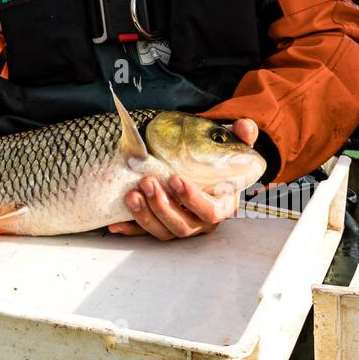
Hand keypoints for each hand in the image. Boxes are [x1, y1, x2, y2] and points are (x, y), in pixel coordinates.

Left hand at [108, 118, 258, 239]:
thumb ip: (242, 136)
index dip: (192, 199)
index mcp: (222, 205)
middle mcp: (202, 222)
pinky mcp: (163, 227)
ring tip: (131, 195)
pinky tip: (114, 223)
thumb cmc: (219, 160)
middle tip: (147, 182)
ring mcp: (182, 226)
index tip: (174, 178)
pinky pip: (146, 233)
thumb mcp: (233, 147)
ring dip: (146, 216)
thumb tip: (244, 126)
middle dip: (163, 206)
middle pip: (184, 226)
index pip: (210, 211)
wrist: (207, 170)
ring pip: (164, 232)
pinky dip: (130, 229)